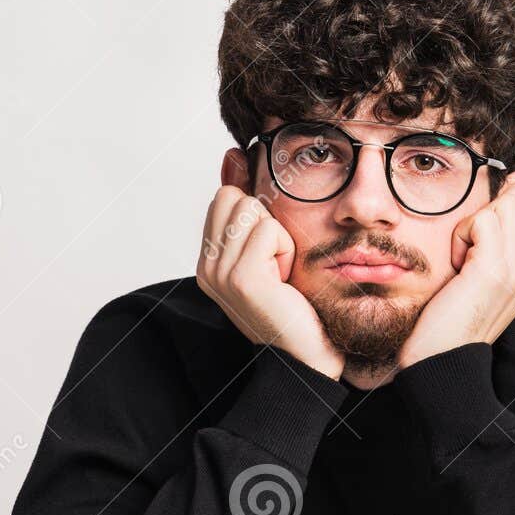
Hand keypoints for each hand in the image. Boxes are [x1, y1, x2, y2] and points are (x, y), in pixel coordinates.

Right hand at [196, 186, 344, 379]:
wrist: (308, 358)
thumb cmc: (297, 306)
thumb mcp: (270, 250)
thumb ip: (249, 208)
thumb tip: (233, 156)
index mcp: (208, 261)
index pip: (225, 197)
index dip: (256, 213)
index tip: (271, 251)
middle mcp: (206, 267)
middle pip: (233, 196)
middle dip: (265, 220)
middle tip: (276, 264)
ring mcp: (219, 274)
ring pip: (252, 209)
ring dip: (279, 236)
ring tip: (281, 273)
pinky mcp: (241, 279)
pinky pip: (270, 230)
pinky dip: (287, 250)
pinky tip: (285, 281)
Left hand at [397, 175, 514, 369]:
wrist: (441, 360)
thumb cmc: (448, 322)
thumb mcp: (476, 278)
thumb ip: (491, 244)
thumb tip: (497, 201)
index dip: (496, 214)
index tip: (474, 239)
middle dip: (485, 216)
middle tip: (467, 255)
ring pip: (503, 207)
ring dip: (472, 227)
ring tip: (462, 262)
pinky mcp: (496, 268)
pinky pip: (483, 220)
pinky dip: (462, 235)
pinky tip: (457, 264)